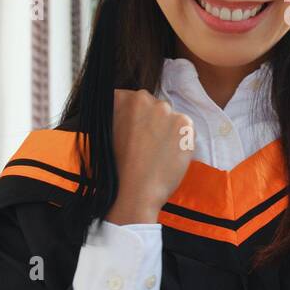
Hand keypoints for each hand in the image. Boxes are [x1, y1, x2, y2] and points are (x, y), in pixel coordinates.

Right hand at [106, 88, 195, 224]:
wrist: (136, 191)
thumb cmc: (116, 168)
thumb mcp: (105, 135)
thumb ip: (116, 116)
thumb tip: (121, 112)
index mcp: (121, 99)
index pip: (129, 99)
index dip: (132, 117)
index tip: (132, 131)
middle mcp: (144, 99)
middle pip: (151, 106)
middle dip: (150, 121)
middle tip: (145, 144)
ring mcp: (166, 110)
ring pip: (168, 117)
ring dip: (165, 130)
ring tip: (156, 152)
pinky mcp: (184, 123)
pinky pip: (184, 128)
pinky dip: (180, 140)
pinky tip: (169, 154)